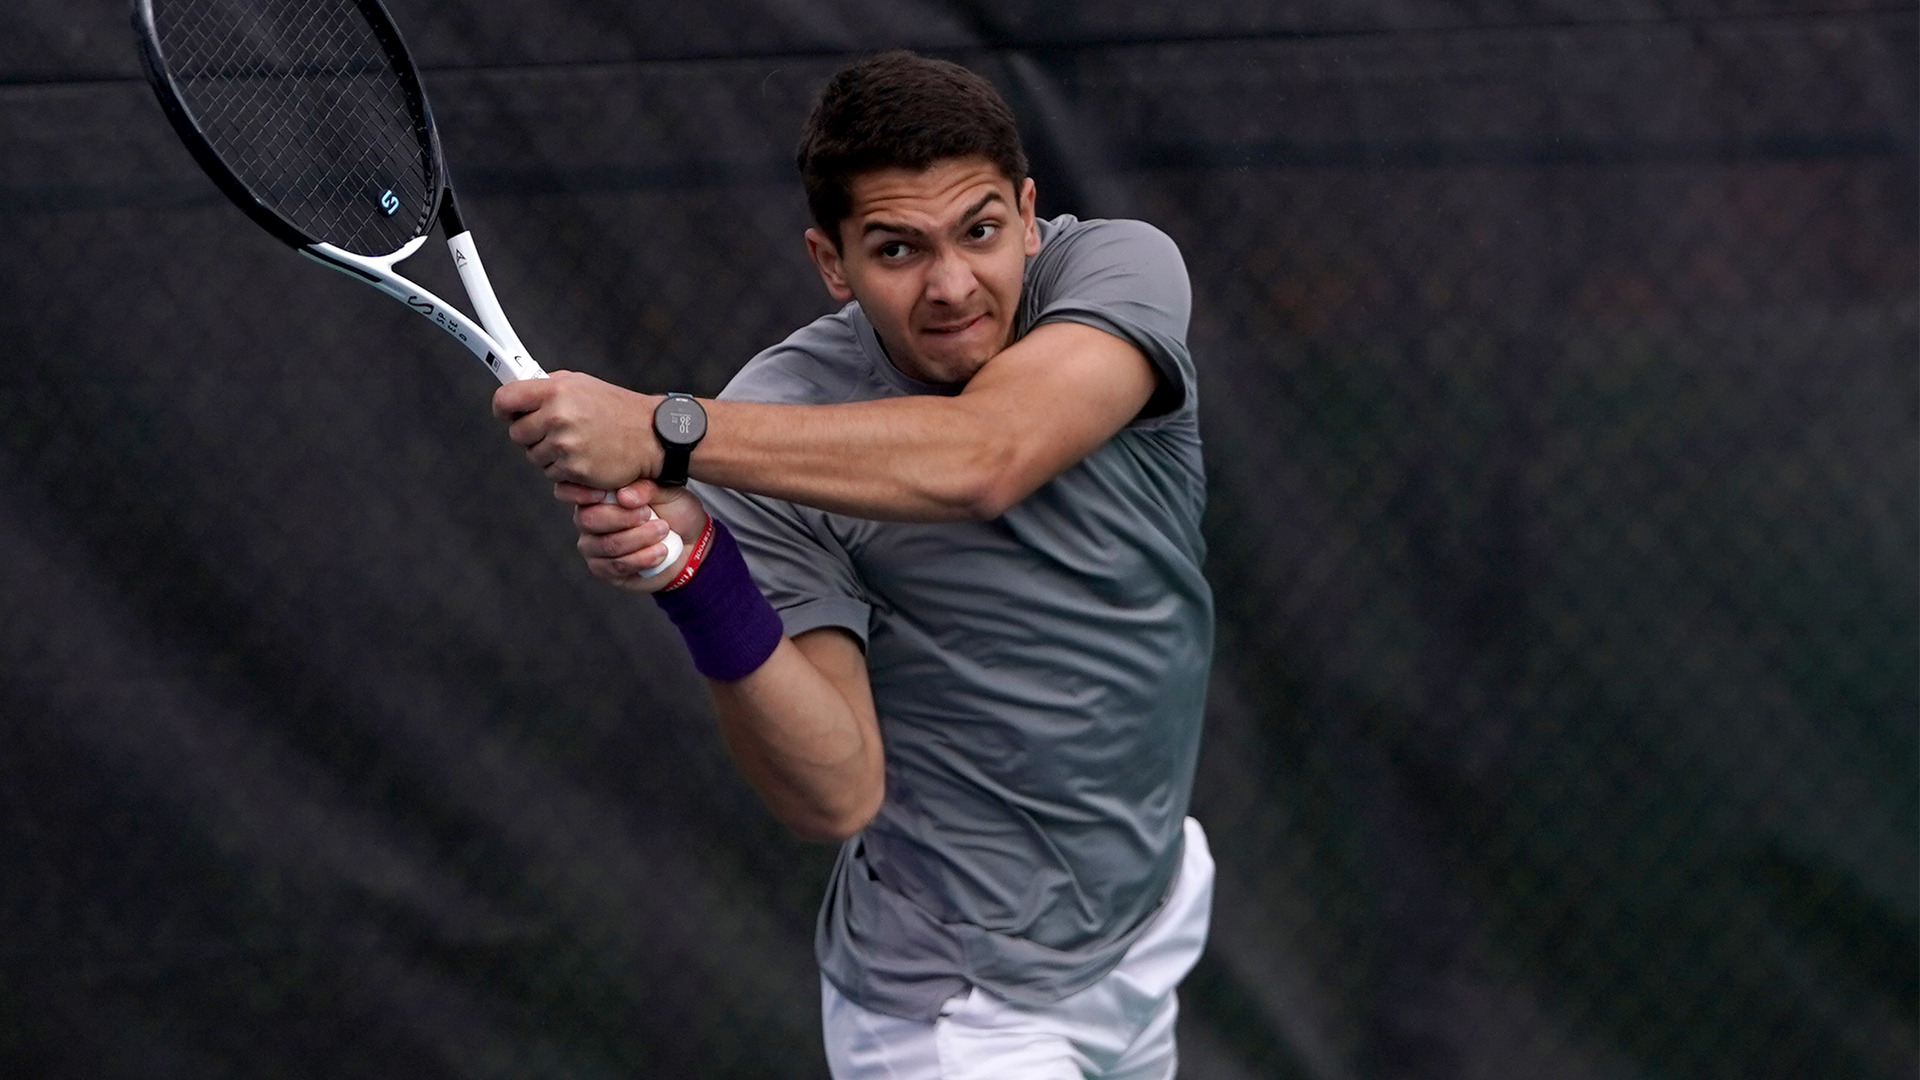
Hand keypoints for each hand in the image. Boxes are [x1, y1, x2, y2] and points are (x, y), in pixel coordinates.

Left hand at [493, 371, 662, 488]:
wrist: (653, 435)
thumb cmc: (619, 409)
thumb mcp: (582, 384)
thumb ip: (548, 387)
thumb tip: (518, 390)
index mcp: (556, 391)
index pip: (505, 400)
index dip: (504, 409)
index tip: (507, 413)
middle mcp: (557, 416)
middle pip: (516, 433)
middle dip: (531, 434)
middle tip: (555, 430)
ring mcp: (565, 445)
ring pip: (533, 456)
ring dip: (548, 454)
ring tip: (576, 442)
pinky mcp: (575, 470)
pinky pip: (552, 475)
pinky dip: (564, 470)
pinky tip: (584, 457)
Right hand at [557, 478, 708, 593]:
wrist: (692, 541)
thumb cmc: (673, 511)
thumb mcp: (666, 491)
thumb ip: (645, 488)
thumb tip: (623, 496)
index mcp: (595, 494)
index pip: (569, 491)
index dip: (581, 492)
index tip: (608, 492)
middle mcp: (587, 520)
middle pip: (589, 520)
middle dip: (623, 518)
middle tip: (649, 514)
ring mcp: (593, 547)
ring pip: (607, 545)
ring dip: (639, 539)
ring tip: (663, 531)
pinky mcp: (604, 570)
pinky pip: (617, 566)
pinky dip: (642, 558)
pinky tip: (661, 551)